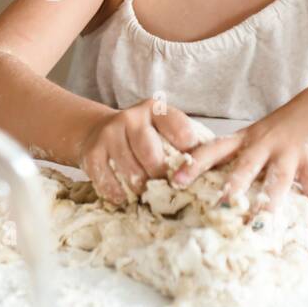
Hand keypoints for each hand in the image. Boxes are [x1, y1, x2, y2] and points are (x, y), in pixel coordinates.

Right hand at [77, 102, 204, 204]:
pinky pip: (108, 183)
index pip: (179, 128)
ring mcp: (109, 134)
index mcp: (156, 110)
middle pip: (151, 155)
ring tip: (148, 194)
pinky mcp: (92, 153)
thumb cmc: (146, 137)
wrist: (101, 131)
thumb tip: (215, 170)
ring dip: (142, 190)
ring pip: (130, 173)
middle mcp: (131, 118)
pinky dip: (120, 196)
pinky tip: (127, 196)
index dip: (188, 152)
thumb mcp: (166, 131)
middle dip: (162, 177)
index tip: (190, 167)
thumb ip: (188, 146)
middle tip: (167, 188)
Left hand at [168, 86, 307, 235]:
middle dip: (231, 188)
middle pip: (244, 167)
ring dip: (268, 207)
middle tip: (217, 210)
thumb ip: (239, 157)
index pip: (215, 149)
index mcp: (246, 139)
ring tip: (260, 230)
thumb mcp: (258, 136)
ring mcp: (290, 154)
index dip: (195, 163)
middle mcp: (265, 145)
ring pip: (277, 182)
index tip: (176, 180)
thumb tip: (215, 190)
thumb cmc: (286, 126)